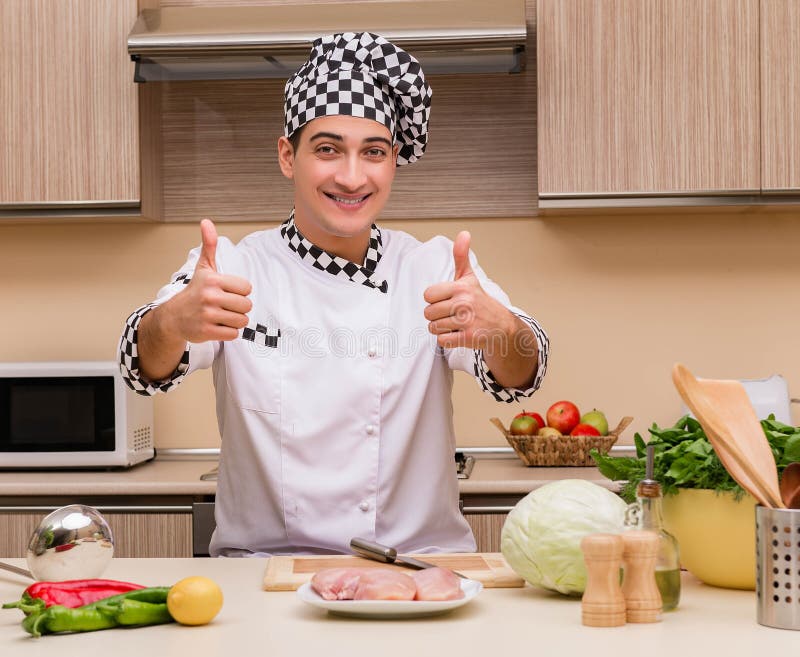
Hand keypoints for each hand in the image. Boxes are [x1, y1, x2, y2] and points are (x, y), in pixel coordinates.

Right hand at [167, 219, 252, 342]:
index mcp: (213, 280)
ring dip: (235, 321)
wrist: (173, 317)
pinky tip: (217, 326)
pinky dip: (228, 332)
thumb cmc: (194, 292)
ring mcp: (208, 315)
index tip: (227, 292)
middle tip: (225, 306)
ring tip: (222, 316)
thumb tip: (206, 222)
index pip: (247, 288)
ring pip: (242, 320)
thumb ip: (209, 246)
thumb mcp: (203, 268)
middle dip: (239, 308)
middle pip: (246, 305)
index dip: (240, 292)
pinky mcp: (207, 331)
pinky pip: (233, 334)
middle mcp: (210, 296)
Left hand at [423, 231, 515, 349]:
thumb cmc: (480, 301)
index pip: (428, 295)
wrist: (502, 326)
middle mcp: (464, 303)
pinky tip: (459, 334)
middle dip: (437, 316)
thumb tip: (463, 233)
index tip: (446, 300)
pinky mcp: (468, 337)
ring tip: (456, 324)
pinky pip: (442, 341)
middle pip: (428, 313)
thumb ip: (461, 256)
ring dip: (442, 329)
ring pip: (434, 328)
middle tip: (452, 314)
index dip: (434, 300)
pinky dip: (447, 340)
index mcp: (461, 287)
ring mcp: (467, 321)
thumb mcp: (469, 277)